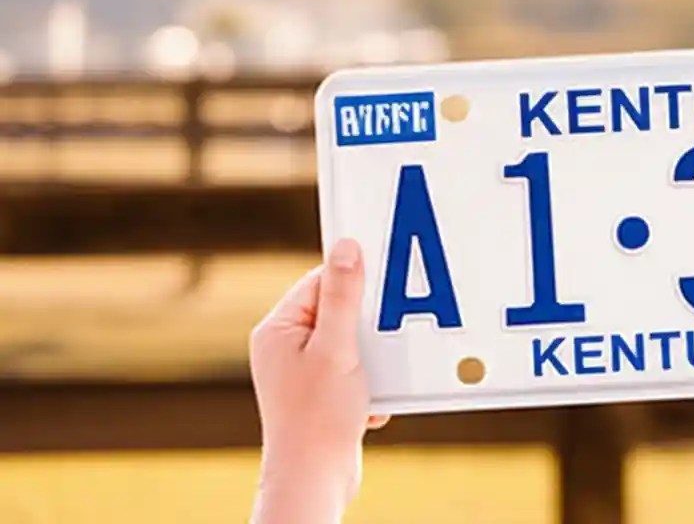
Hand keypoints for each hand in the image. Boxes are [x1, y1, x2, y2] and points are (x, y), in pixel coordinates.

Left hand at [249, 239, 388, 522]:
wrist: (315, 479)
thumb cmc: (318, 418)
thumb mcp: (337, 348)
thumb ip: (343, 297)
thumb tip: (346, 248)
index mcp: (277, 330)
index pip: (319, 282)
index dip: (353, 285)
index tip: (382, 292)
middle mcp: (284, 348)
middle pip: (338, 312)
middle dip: (365, 330)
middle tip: (376, 344)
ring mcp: (301, 372)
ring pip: (350, 343)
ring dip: (370, 360)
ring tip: (367, 380)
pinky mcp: (319, 393)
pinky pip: (353, 370)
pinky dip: (368, 383)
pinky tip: (366, 402)